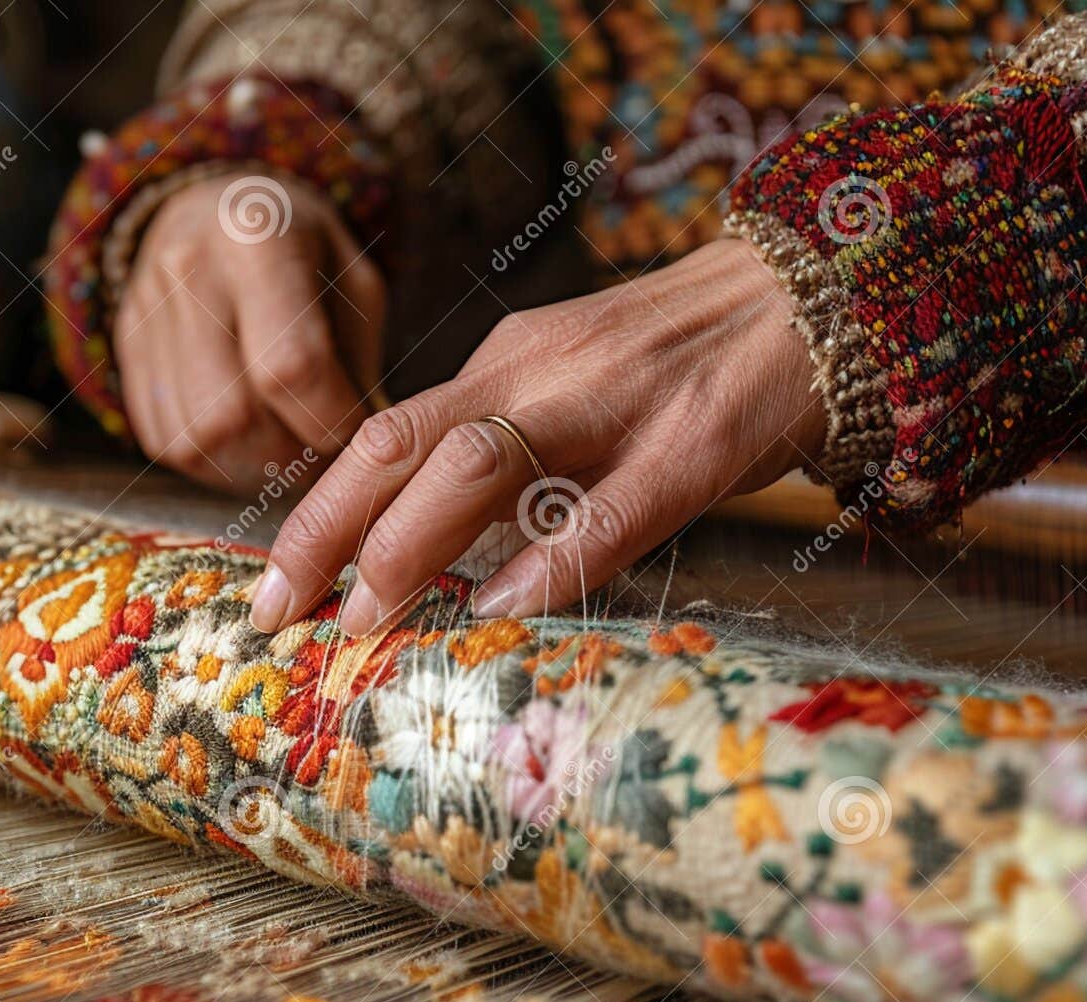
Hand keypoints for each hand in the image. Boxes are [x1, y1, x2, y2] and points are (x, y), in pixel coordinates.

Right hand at [115, 170, 385, 493]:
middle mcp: (188, 268)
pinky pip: (164, 439)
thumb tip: (356, 446)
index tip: (351, 430)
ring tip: (286, 448)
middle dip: (287, 455)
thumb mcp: (354, 280)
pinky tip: (245, 441)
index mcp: (257, 238)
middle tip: (319, 452)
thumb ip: (358, 361)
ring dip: (250, 466)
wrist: (220, 206)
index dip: (329, 420)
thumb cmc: (304, 250)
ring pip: (193, 438)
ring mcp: (146, 308)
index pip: (289, 367)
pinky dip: (213, 460)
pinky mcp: (124, 345)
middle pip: (232, 414)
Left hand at [248, 236, 825, 634]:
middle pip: (397, 442)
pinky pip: (605, 510)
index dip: (317, 514)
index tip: (276, 585)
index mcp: (502, 366)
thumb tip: (439, 559)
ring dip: (409, 546)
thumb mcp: (570, 390)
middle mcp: (536, 374)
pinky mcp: (689, 442)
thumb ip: (507, 457)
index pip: (382, 436)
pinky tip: (500, 609)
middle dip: (325, 531)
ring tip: (366, 620)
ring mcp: (610, 403)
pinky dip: (545, 563)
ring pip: (478, 462)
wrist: (811, 296)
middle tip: (279, 613)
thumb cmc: (680, 364)